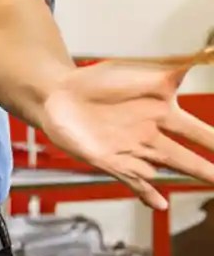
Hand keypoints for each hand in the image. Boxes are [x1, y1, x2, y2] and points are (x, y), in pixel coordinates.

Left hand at [41, 55, 213, 210]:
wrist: (57, 93)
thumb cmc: (99, 81)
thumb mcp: (144, 72)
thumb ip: (179, 65)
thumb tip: (211, 50)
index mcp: (162, 113)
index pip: (200, 133)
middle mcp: (150, 135)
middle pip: (187, 158)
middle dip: (208, 170)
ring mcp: (130, 149)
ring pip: (165, 170)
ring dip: (185, 179)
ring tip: (209, 186)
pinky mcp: (109, 160)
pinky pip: (132, 180)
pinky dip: (146, 193)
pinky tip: (160, 205)